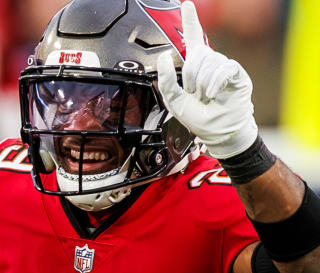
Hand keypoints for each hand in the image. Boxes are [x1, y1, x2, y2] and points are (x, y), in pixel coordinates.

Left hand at [156, 1, 256, 158]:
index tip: (187, 5)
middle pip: (196, 57)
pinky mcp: (236, 74)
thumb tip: (164, 57)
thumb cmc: (200, 118)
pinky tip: (215, 93)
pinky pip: (223, 69)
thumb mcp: (175, 102)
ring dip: (203, 84)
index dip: (191, 21)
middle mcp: (211, 63)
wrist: (220, 131)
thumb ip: (167, 81)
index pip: (194, 39)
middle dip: (191, 79)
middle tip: (197, 95)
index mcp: (196, 67)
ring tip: (208, 96)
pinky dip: (215, 83)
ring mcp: (224, 67)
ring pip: (208, 63)